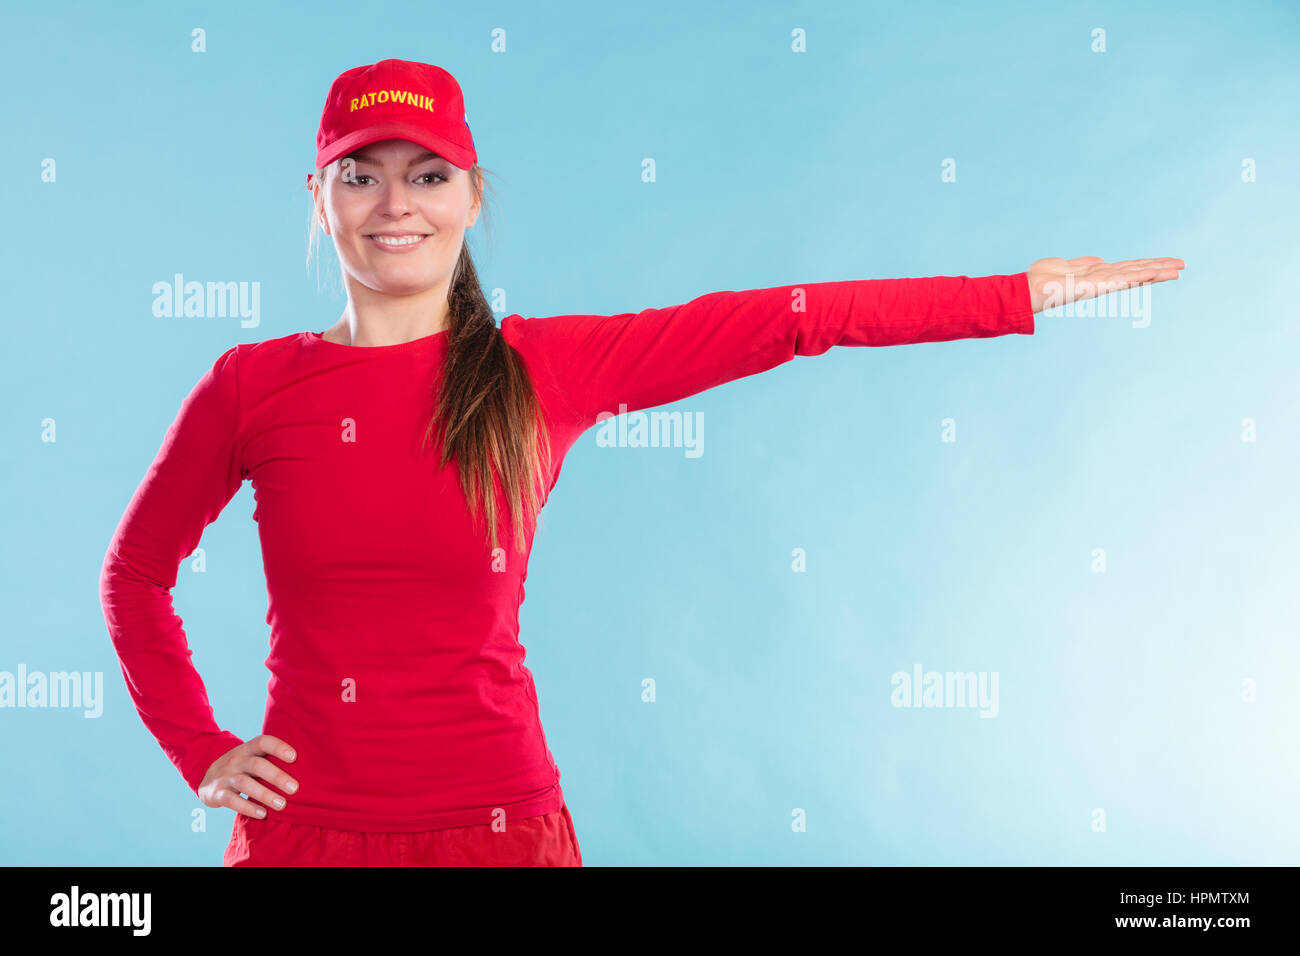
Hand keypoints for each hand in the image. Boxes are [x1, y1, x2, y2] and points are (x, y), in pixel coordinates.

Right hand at [198, 734, 298, 818]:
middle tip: (294, 788)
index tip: (295, 758)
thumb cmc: (242, 768)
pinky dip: (248, 807)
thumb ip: (271, 759)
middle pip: (256, 765)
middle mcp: (236, 760)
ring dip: (265, 794)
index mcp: (247, 749)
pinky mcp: (217, 793)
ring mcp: (225, 776)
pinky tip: (263, 814)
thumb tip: (307, 768)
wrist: (206, 778)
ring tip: (282, 805)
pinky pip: (232, 800)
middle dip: (277, 776)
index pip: (263, 742)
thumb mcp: (252, 758)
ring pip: (245, 783)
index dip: (278, 747)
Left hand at [1026, 256, 1184, 312]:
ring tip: (1179, 269)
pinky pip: (1123, 279)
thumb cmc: (1044, 280)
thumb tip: (1100, 262)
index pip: (1128, 268)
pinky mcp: (1097, 287)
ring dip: (1158, 272)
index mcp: (1098, 275)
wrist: (1029, 290)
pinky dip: (1141, 275)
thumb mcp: (1068, 266)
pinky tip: (1156, 272)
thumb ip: (1085, 264)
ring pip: (1135, 274)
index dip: (1148, 266)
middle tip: (1182, 266)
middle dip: (1160, 268)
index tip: (1166, 263)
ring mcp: (1102, 284)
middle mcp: (1103, 279)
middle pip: (1137, 271)